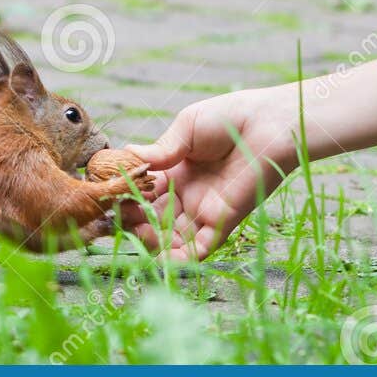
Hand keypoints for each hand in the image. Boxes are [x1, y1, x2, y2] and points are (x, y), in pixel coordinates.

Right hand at [118, 87, 297, 260]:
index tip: (107, 197)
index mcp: (177, 172)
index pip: (144, 193)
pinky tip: (161, 257)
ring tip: (138, 232)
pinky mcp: (223, 222)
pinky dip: (180, 259)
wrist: (269, 122)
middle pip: (153, 220)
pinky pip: (199, 250)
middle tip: (119, 216)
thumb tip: (126, 155)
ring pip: (171, 240)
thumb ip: (160, 149)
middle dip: (134, 222)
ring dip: (151, 241)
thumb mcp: (187, 127)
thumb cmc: (231, 116)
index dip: (126, 198)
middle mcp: (188, 195)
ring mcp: (205, 211)